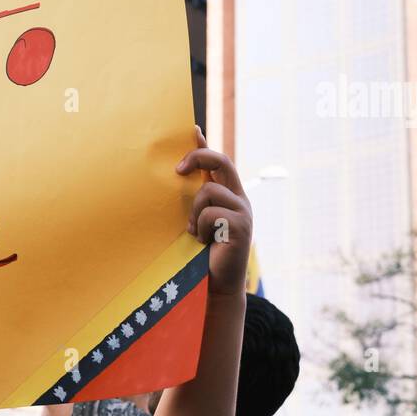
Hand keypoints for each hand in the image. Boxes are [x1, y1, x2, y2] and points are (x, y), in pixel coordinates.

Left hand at [175, 128, 251, 297]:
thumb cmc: (200, 255)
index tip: (192, 130)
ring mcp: (243, 211)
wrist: (215, 285)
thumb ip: (190, 202)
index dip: (205, 146)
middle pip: (223, 161)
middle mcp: (239, 199)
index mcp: (228, 195)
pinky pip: (211, 213)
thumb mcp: (193, 222)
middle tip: (178, 170)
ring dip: (194, 213)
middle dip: (198, 157)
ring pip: (209, 191)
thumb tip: (173, 180)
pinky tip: (203, 242)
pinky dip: (200, 227)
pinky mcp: (241, 226)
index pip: (218, 162)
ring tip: (196, 233)